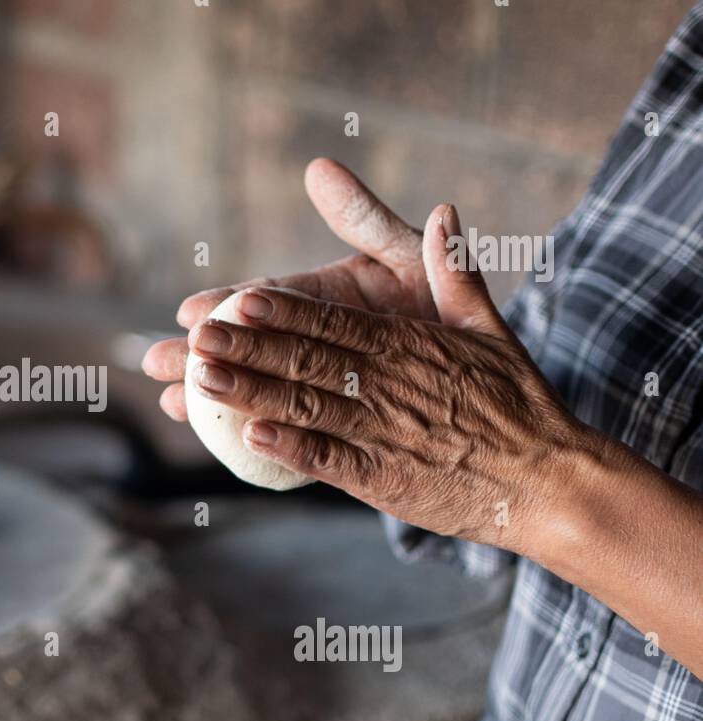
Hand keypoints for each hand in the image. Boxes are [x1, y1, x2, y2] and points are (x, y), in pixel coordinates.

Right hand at [143, 158, 436, 420]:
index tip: (190, 311)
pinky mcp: (333, 421)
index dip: (227, 307)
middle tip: (156, 361)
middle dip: (201, 356)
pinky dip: (256, 437)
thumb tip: (320, 169)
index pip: (266, 301)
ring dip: (214, 398)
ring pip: (258, 391)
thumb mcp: (407, 257)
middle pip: (248, 348)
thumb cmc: (446, 308)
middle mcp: (314, 341)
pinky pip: (289, 431)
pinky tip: (223, 440)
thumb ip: (366, 219)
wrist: (486, 379)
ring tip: (172, 403)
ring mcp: (320, 382)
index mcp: (324, 300)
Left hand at [182, 203, 606, 551]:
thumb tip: (443, 211)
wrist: (553, 480)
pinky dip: (291, 449)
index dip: (285, 310)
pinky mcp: (384, 479)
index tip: (241, 297)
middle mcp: (389, 385)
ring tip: (201, 382)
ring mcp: (384, 433)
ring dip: (251, 394)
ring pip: (307, 408)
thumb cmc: (519, 403)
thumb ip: (457, 272)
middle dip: (248, 348)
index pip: (335, 322)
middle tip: (195, 338)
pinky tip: (250, 438)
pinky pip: (329, 461)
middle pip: (307, 361)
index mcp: (409, 345)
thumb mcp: (491, 329)